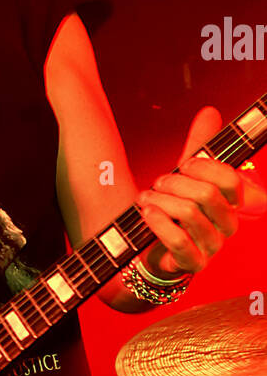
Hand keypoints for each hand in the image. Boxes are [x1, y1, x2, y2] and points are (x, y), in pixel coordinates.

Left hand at [137, 106, 266, 275]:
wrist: (151, 251)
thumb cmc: (173, 212)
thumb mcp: (185, 177)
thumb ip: (198, 147)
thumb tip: (210, 111)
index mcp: (231, 203)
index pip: (229, 179)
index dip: (203, 167)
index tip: (183, 164)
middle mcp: (227, 225)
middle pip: (207, 194)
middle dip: (174, 183)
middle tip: (156, 183)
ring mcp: (212, 247)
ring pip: (190, 214)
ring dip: (160, 201)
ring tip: (144, 199)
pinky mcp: (193, 264)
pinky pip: (179, 240)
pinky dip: (158, 223)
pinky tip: (146, 214)